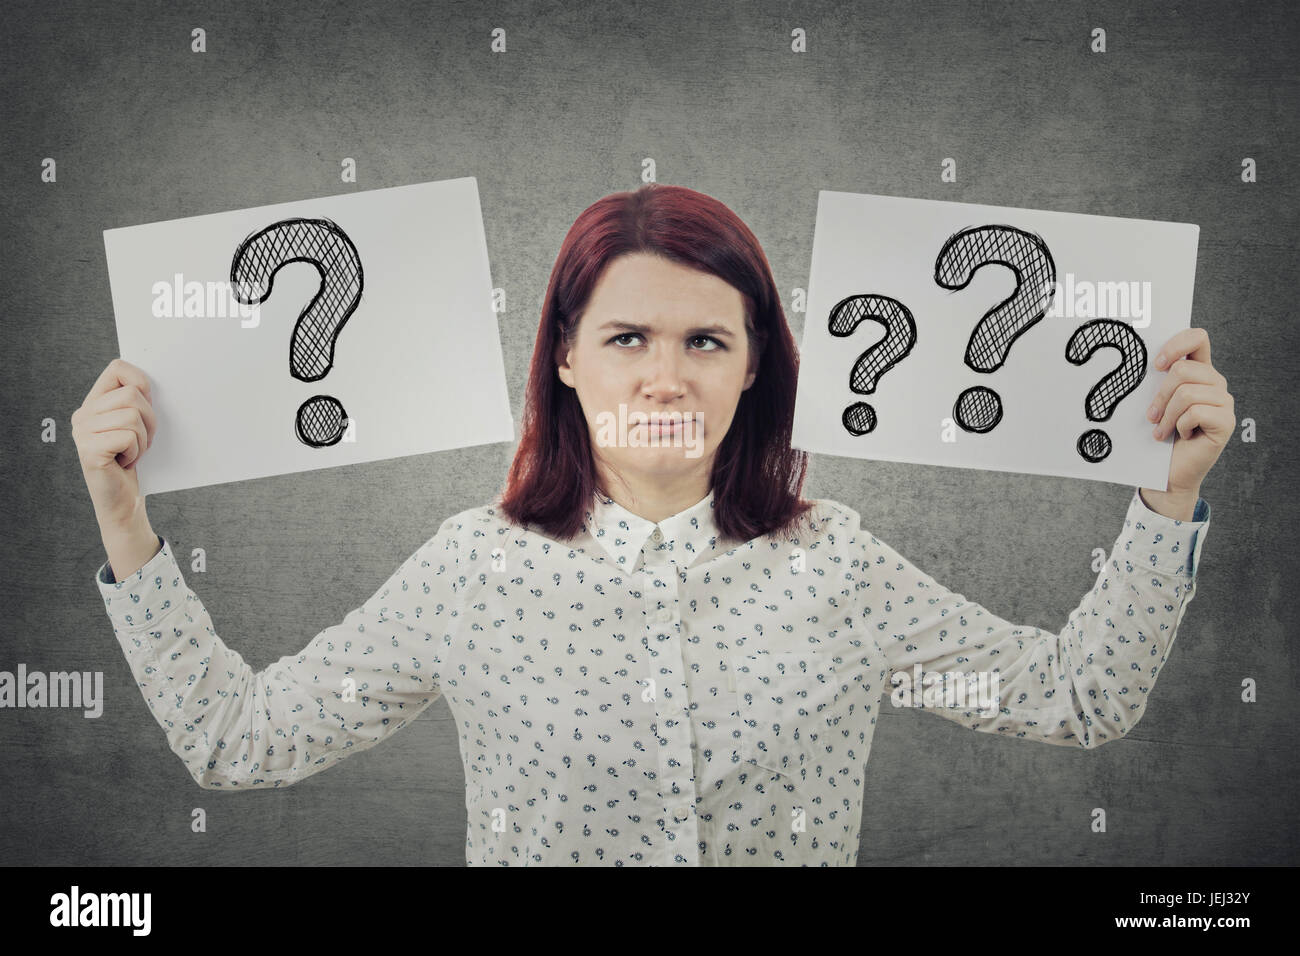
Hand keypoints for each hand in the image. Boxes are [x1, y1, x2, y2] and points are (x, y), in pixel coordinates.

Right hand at [71, 358, 158, 529]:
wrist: (124, 501)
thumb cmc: (134, 461)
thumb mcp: (138, 425)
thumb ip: (138, 402)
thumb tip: (157, 381)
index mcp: (94, 403)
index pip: (118, 368)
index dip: (141, 382)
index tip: (148, 404)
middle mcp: (83, 415)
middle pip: (131, 395)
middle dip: (149, 420)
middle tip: (142, 441)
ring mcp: (82, 432)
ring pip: (132, 415)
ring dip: (143, 438)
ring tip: (132, 452)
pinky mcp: (88, 450)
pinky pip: (128, 436)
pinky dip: (136, 451)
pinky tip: (126, 462)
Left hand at [1145, 327, 1233, 498]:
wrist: (1168, 471)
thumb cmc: (1160, 434)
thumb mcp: (1155, 401)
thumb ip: (1157, 379)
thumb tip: (1140, 361)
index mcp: (1199, 372)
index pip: (1198, 338)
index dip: (1176, 345)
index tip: (1155, 365)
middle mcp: (1215, 383)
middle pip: (1183, 370)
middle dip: (1160, 395)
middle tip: (1152, 416)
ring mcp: (1224, 402)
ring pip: (1187, 393)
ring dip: (1167, 415)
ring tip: (1162, 430)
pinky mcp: (1227, 421)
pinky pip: (1196, 412)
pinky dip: (1180, 427)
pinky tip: (1181, 436)